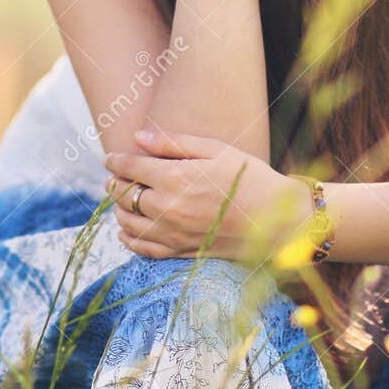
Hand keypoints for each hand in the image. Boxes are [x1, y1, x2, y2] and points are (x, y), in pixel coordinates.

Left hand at [102, 128, 308, 260]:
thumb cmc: (249, 178)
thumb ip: (173, 143)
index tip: (110, 157)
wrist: (278, 220)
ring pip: (128, 222)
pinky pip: (143, 248)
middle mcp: (168, 208)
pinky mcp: (181, 251)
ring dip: (118, 209)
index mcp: (175, 178)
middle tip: (112, 177)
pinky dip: (129, 238)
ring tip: (120, 199)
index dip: (115, 161)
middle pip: (124, 195)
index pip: (130, 168)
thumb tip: (137, 137)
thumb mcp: (215, 150)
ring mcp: (173, 233)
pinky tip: (126, 229)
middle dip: (114, 183)